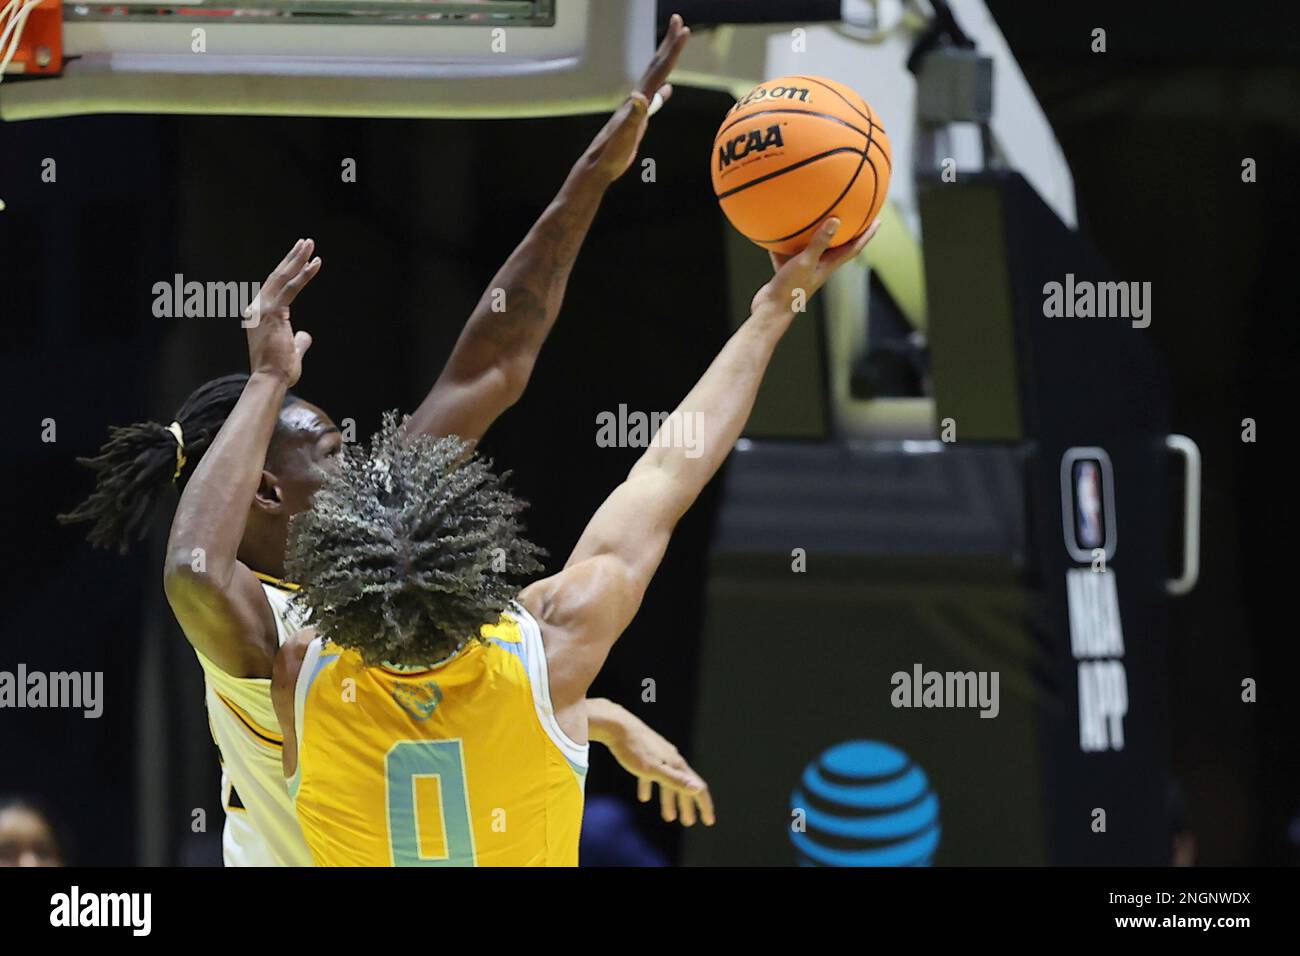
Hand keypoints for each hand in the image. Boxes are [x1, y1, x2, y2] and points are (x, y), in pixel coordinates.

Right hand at [243, 238, 320, 387]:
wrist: (270, 379)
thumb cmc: (279, 370)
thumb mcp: (292, 351)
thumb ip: (298, 341)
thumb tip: (305, 336)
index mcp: (258, 316)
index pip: (274, 288)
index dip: (287, 272)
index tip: (300, 260)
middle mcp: (257, 308)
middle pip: (276, 277)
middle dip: (291, 258)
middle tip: (305, 242)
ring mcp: (263, 308)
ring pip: (282, 277)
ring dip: (296, 258)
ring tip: (309, 243)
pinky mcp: (273, 312)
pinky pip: (291, 287)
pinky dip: (304, 274)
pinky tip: (315, 263)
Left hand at [583, 13, 690, 181]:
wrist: (599, 167)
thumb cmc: (611, 154)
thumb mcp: (624, 135)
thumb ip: (633, 116)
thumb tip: (640, 97)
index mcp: (637, 99)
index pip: (659, 70)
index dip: (672, 50)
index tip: (682, 29)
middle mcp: (637, 99)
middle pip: (656, 65)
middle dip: (668, 43)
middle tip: (678, 21)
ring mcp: (637, 108)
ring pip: (655, 78)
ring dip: (666, 61)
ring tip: (673, 47)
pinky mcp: (638, 119)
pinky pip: (654, 99)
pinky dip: (662, 92)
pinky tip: (667, 90)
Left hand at [602, 710, 714, 826]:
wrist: (616, 725)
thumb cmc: (634, 749)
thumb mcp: (654, 769)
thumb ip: (675, 780)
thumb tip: (698, 788)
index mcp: (676, 764)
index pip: (697, 787)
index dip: (704, 805)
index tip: (709, 821)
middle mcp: (671, 759)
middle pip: (683, 785)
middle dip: (687, 805)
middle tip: (688, 822)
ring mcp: (658, 756)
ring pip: (667, 782)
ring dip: (669, 800)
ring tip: (668, 818)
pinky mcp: (644, 754)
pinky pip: (650, 776)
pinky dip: (650, 787)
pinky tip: (644, 798)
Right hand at [751, 218, 882, 315]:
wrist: (770, 309)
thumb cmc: (791, 289)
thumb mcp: (806, 262)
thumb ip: (819, 242)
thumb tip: (835, 220)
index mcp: (828, 266)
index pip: (854, 248)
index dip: (866, 235)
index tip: (878, 221)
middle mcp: (819, 267)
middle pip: (837, 247)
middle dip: (846, 232)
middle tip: (853, 215)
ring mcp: (803, 269)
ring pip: (812, 248)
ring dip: (815, 234)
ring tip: (815, 217)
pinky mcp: (788, 271)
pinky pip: (788, 252)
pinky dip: (785, 242)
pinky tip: (778, 231)